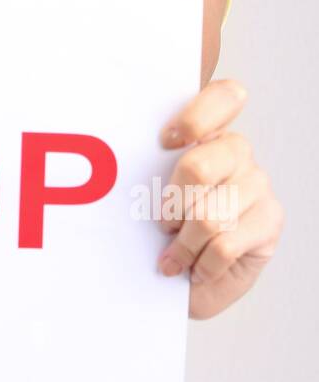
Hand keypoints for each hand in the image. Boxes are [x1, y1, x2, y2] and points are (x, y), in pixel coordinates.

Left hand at [156, 78, 283, 319]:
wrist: (184, 284)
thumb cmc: (159, 233)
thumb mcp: (146, 192)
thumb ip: (146, 168)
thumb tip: (110, 156)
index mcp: (207, 131)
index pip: (224, 97)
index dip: (195, 117)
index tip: (164, 143)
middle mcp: (236, 151)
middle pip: (199, 166)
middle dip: (171, 205)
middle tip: (162, 224)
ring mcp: (258, 184)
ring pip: (208, 215)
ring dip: (182, 245)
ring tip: (173, 256)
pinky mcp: (271, 220)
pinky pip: (225, 245)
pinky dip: (201, 264)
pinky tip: (196, 268)